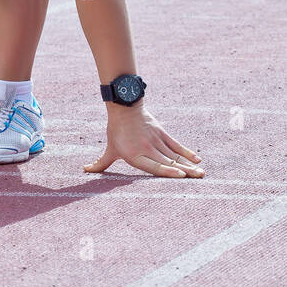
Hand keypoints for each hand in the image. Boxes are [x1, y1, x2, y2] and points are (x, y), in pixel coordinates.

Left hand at [83, 104, 202, 177]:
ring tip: (202, 173)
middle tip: (199, 178)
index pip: (153, 166)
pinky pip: (176, 144)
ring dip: (189, 164)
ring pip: (175, 155)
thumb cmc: (116, 132)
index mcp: (135, 156)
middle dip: (185, 171)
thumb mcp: (110, 149)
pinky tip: (197, 159)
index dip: (168, 171)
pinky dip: (187, 152)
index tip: (181, 175)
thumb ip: (101, 163)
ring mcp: (156, 141)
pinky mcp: (162, 133)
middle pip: (168, 162)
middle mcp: (147, 149)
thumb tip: (85, 170)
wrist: (124, 109)